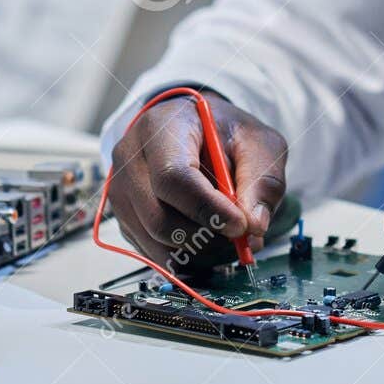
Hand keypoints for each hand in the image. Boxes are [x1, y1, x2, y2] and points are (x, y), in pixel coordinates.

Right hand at [109, 90, 287, 273]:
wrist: (193, 128)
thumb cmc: (222, 132)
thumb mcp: (257, 141)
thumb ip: (262, 179)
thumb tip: (255, 225)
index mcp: (161, 128)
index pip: (173, 177)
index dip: (208, 208)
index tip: (240, 225)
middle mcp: (131, 159)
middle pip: (160, 218)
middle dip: (206, 236)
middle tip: (241, 235)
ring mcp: (122, 192)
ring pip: (156, 242)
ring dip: (200, 250)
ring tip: (228, 234)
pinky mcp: (125, 218)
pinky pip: (153, 252)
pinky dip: (188, 255)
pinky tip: (208, 237)